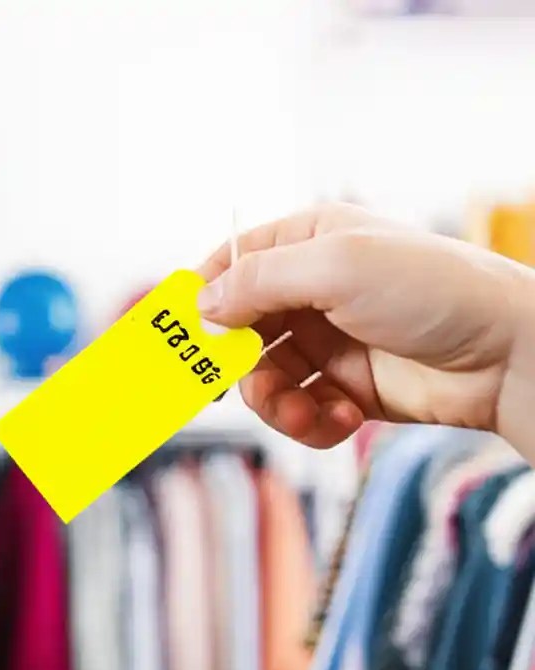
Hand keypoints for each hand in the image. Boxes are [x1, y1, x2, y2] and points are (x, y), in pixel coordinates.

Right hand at [196, 203, 534, 449]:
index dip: (201, 297)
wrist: (512, 354)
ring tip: (303, 410)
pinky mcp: (346, 389)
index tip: (176, 336)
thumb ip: (257, 281)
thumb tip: (200, 306)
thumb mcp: (335, 265)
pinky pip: (299, 410)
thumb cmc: (433, 289)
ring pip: (263, 377)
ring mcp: (329, 341)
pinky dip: (310, 420)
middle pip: (237, 328)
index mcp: (309, 241)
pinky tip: (341, 416)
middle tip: (223, 390)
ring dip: (273, 401)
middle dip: (233, 362)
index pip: (231, 263)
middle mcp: (313, 290)